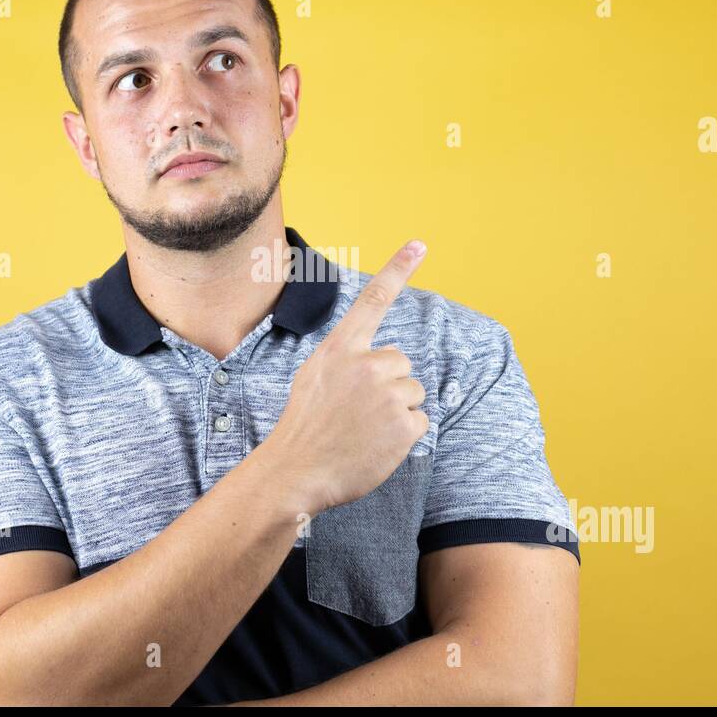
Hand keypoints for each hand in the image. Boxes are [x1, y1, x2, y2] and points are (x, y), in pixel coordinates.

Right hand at [264, 239, 428, 515]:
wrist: (296, 473)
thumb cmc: (305, 428)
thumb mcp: (315, 378)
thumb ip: (347, 360)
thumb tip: (384, 358)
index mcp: (340, 349)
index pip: (373, 300)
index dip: (398, 269)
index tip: (419, 243)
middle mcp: (366, 364)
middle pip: (402, 363)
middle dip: (388, 385)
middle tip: (357, 412)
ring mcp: (387, 394)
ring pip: (414, 392)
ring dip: (397, 411)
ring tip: (364, 430)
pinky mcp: (404, 424)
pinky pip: (420, 421)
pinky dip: (403, 436)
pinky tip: (377, 446)